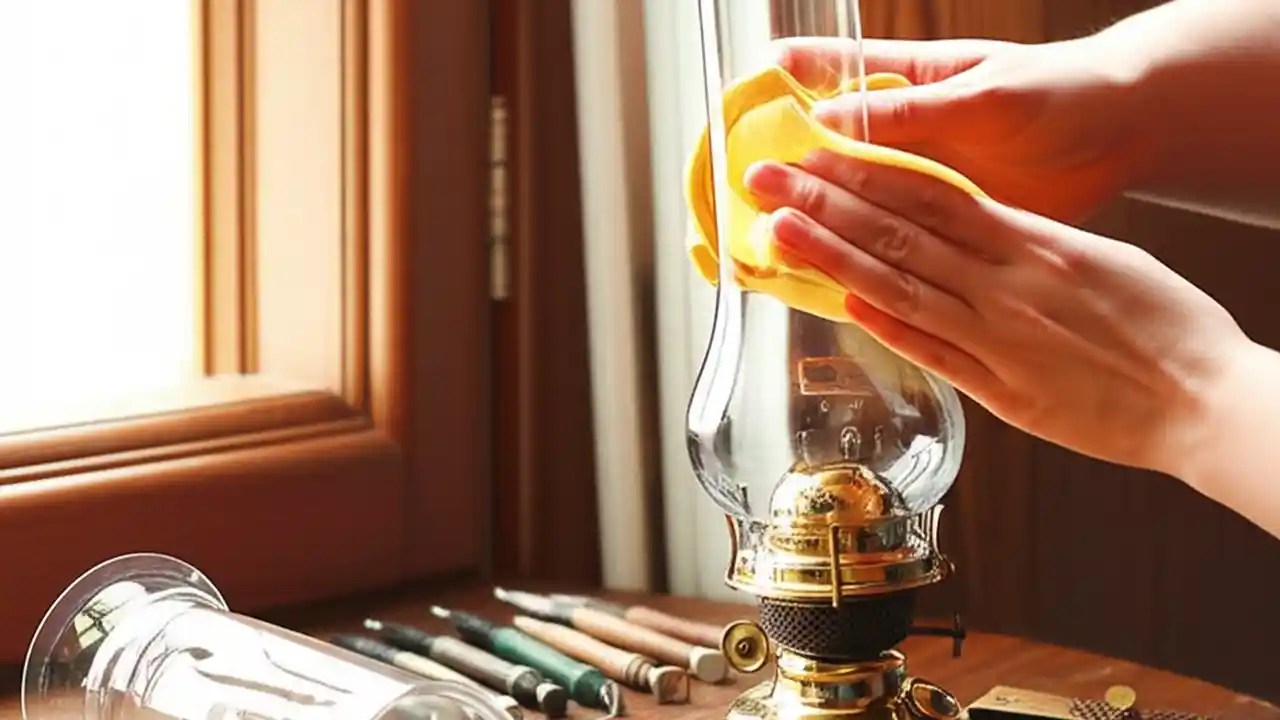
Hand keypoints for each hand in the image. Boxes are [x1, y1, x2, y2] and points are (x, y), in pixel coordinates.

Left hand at [741, 149, 1255, 477]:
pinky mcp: (1002, 394)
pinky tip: (839, 303)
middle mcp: (1007, 288)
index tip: (819, 154)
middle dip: (828, 204)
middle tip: (769, 181)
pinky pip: (932, 354)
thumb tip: (973, 224)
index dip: (867, 174)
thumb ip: (1027, 243)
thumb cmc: (1162, 324)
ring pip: (902, 289)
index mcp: (1034, 245)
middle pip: (901, 236)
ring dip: (834, 258)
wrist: (1203, 400)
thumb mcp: (1098, 258)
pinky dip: (885, 327)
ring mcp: (1000, 342)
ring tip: (781, 230)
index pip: (932, 198)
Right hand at [774, 36, 1151, 221]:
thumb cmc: (1059, 91)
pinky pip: (895, 239)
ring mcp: (924, 178)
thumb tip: (828, 121)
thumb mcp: (984, 96)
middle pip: (829, 148)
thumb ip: (910, 111)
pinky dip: (864, 253)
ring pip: (855, 199)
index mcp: (909, 83)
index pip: (830, 75)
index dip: (783, 87)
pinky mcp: (947, 221)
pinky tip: (830, 271)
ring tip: (768, 233)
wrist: (1124, 132)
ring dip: (818, 216)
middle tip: (743, 185)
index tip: (739, 100)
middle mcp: (906, 131)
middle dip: (787, 165)